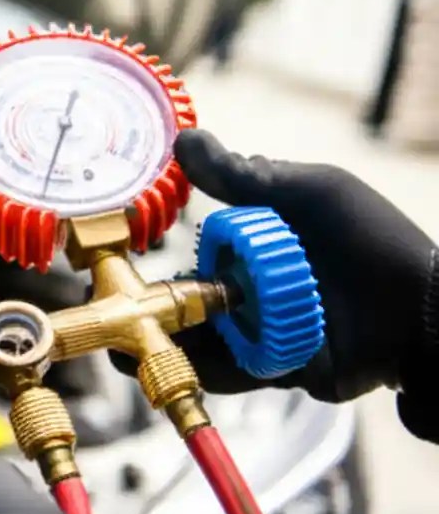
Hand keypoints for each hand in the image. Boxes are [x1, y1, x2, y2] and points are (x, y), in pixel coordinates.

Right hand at [111, 130, 438, 418]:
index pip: (196, 255)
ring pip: (199, 339)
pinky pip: (231, 372)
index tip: (113, 266)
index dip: (153, 262)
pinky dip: (198, 369)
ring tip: (121, 345)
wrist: (426, 311)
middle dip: (144, 309)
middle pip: (186, 303)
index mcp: (258, 248)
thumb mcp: (308, 194)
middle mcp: (255, 291)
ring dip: (160, 342)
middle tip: (107, 312)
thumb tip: (181, 141)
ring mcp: (264, 332)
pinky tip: (169, 361)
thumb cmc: (373, 240)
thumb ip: (243, 177)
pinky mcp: (278, 369)